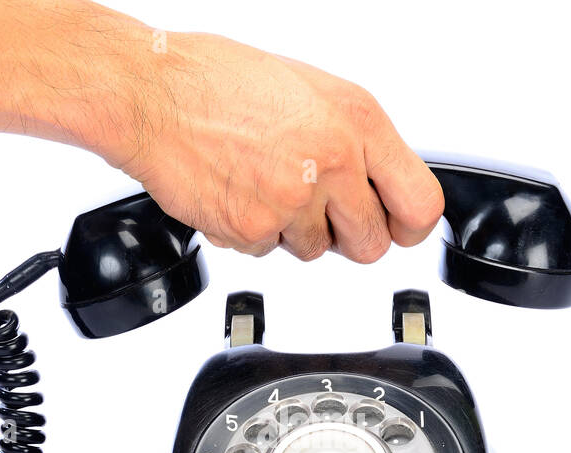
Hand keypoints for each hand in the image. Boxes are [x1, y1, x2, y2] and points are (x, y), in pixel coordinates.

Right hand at [89, 30, 444, 261]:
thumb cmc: (218, 83)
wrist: (151, 96)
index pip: (419, 203)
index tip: (397, 227)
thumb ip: (354, 139)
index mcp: (355, 121)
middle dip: (346, 234)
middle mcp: (333, 161)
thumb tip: (379, 182)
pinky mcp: (253, 230)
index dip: (408, 225)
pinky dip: (252, 231)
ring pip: (315, 250)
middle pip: (370, 244)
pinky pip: (268, 252)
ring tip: (262, 181)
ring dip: (292, 229)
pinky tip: (235, 190)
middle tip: (319, 210)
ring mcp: (293, 200)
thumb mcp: (310, 90)